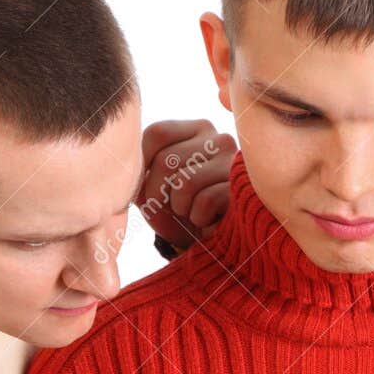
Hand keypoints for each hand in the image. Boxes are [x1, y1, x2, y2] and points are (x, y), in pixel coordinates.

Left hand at [138, 119, 235, 251]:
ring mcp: (234, 162)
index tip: (147, 187)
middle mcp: (218, 139)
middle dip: (157, 194)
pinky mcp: (243, 188)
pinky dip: (199, 218)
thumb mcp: (151, 185)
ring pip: (184, 182)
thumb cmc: (177, 211)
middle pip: (167, 161)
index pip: (156, 133)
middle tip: (171, 207)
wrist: (207, 244)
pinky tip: (209, 220)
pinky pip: (205, 201)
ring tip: (192, 212)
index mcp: (196, 130)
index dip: (142, 165)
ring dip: (180, 207)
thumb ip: (141, 165)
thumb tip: (130, 157)